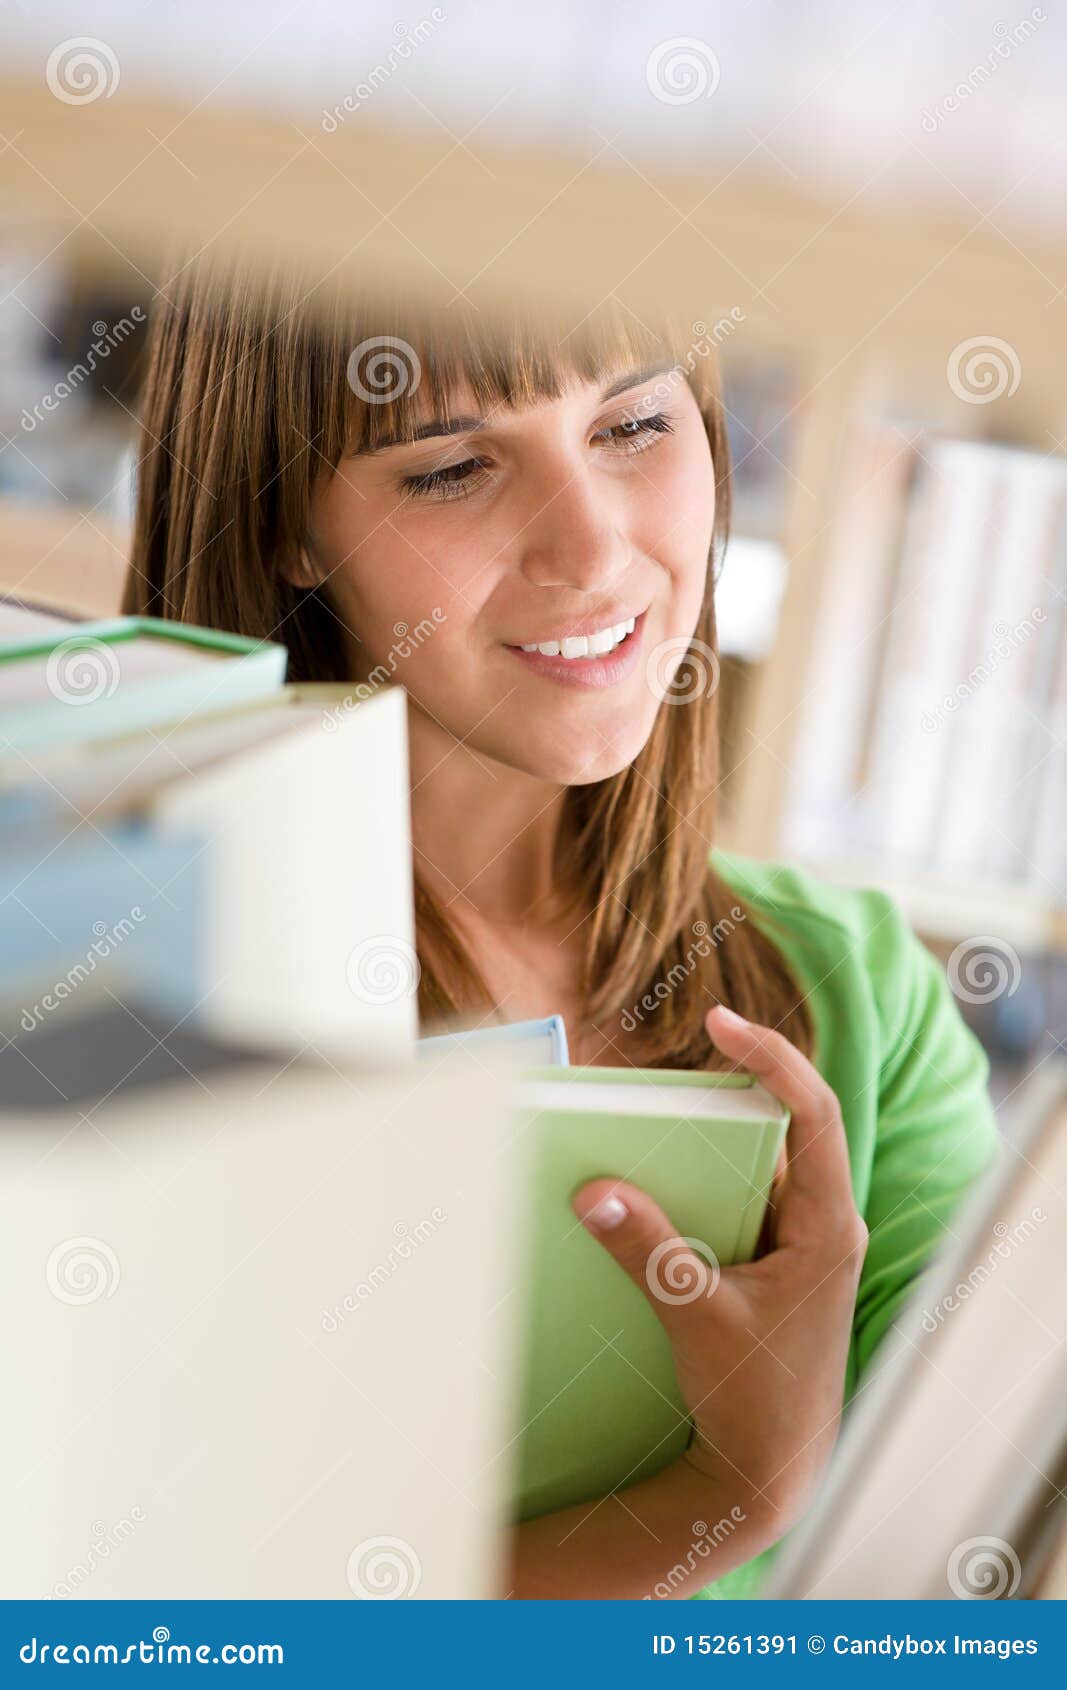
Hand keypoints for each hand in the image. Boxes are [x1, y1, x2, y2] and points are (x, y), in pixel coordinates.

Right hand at [571, 1004, 867, 1541]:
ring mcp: (797, 1245)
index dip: (773, 1059)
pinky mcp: (769, 1265)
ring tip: (635, 1136)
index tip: (721, 1024)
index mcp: (829, 1228)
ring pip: (750, 1169)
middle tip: (655, 1084)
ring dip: (697, 1149)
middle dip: (718, 1101)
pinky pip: (731, 1204)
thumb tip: (593, 1191)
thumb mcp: (696, 1319)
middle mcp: (821, 1225)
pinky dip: (691, 1191)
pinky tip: (643, 1196)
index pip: (815, 1114)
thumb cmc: (755, 1401)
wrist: (771, 1475)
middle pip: (777, 1131)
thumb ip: (648, 1250)